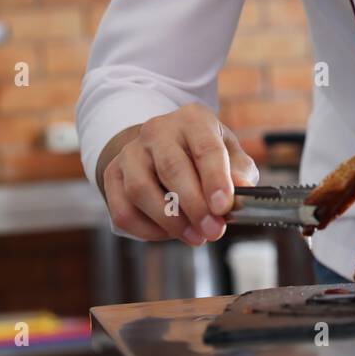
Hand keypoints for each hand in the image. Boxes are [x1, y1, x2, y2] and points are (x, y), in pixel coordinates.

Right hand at [101, 103, 259, 245]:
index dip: (215, 179)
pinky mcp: (113, 175)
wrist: (163, 147)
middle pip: (172, 169)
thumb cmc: (204, 153)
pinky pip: (123, 209)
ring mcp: (131, 152)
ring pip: (141, 190)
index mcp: (193, 119)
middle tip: (213, 231)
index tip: (223, 207)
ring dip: (170, 221)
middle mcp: (158, 130)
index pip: (205, 148)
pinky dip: (147, 229)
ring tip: (195, 236)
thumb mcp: (230, 154)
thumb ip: (240, 171)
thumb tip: (242, 188)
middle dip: (194, 206)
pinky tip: (169, 233)